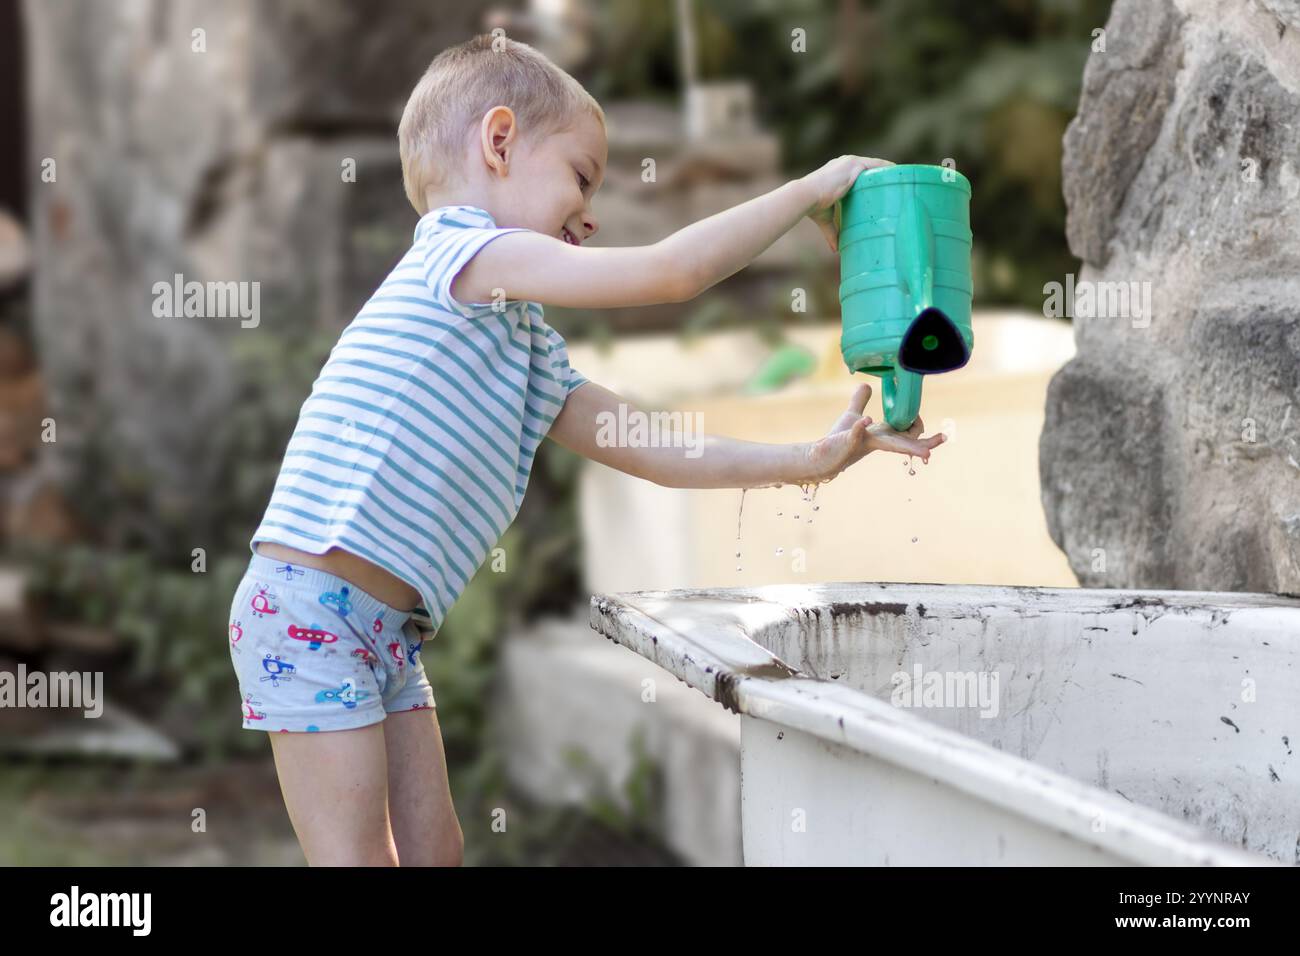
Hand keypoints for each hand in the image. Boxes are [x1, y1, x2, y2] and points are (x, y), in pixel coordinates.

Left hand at [796, 382, 945, 482]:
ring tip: (927, 452)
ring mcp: (865, 443)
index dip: (919, 426)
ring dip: (909, 446)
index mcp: (883, 435)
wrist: (819, 455)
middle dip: (925, 443)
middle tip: (943, 440)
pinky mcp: (849, 443)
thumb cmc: (837, 440)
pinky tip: (867, 420)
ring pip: (891, 445)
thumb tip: (866, 385)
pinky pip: (858, 433)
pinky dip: (861, 426)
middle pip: (907, 443)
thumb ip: (860, 402)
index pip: (909, 434)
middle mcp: (879, 441)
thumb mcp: (852, 416)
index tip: (922, 422)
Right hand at [802, 155, 894, 251]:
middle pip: (871, 166)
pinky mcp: (855, 165)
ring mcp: (851, 162)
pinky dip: (889, 168)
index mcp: (839, 172)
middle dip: (884, 173)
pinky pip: (878, 165)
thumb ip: (832, 232)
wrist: (807, 196)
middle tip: (900, 184)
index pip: (861, 171)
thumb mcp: (825, 218)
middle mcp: (846, 163)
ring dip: (890, 170)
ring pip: (877, 164)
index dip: (873, 177)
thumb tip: (835, 250)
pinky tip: (900, 173)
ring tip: (904, 179)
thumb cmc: (812, 206)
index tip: (884, 185)